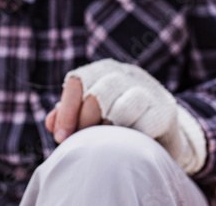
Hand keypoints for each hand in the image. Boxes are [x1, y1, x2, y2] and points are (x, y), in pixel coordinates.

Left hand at [54, 59, 207, 174]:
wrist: (163, 131)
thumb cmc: (118, 122)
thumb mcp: (92, 115)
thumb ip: (69, 116)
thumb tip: (50, 124)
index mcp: (102, 70)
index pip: (77, 81)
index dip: (66, 111)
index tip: (61, 137)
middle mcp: (125, 73)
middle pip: (97, 95)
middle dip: (84, 123)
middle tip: (83, 143)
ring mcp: (147, 88)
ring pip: (120, 109)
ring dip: (108, 131)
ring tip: (106, 143)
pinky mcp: (164, 109)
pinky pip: (143, 125)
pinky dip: (131, 138)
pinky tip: (127, 145)